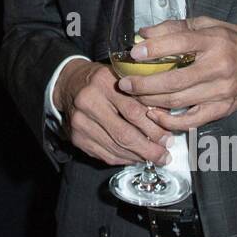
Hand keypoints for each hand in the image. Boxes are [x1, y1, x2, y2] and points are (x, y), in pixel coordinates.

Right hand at [54, 59, 171, 165]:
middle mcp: (89, 102)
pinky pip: (105, 155)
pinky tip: (135, 158)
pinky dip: (123, 159)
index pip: (133, 111)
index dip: (154, 129)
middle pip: (124, 134)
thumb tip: (166, 119)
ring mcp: (80, 122)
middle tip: (164, 156)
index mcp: (103, 82)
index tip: (168, 138)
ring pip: (115, 147)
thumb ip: (141, 95)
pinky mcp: (76, 138)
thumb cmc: (101, 81)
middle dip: (149, 149)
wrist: (69, 84)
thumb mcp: (121, 77)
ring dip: (138, 157)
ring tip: (154, 158)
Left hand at [116, 17, 236, 131]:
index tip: (134, 53)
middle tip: (124, 83)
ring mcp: (221, 91)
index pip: (179, 44)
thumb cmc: (234, 41)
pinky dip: (170, 120)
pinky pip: (192, 120)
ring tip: (134, 96)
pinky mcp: (222, 109)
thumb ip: (176, 27)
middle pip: (174, 80)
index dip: (153, 50)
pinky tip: (154, 114)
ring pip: (178, 101)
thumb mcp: (208, 25)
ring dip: (151, 100)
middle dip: (144, 84)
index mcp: (214, 41)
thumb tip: (144, 33)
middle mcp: (218, 67)